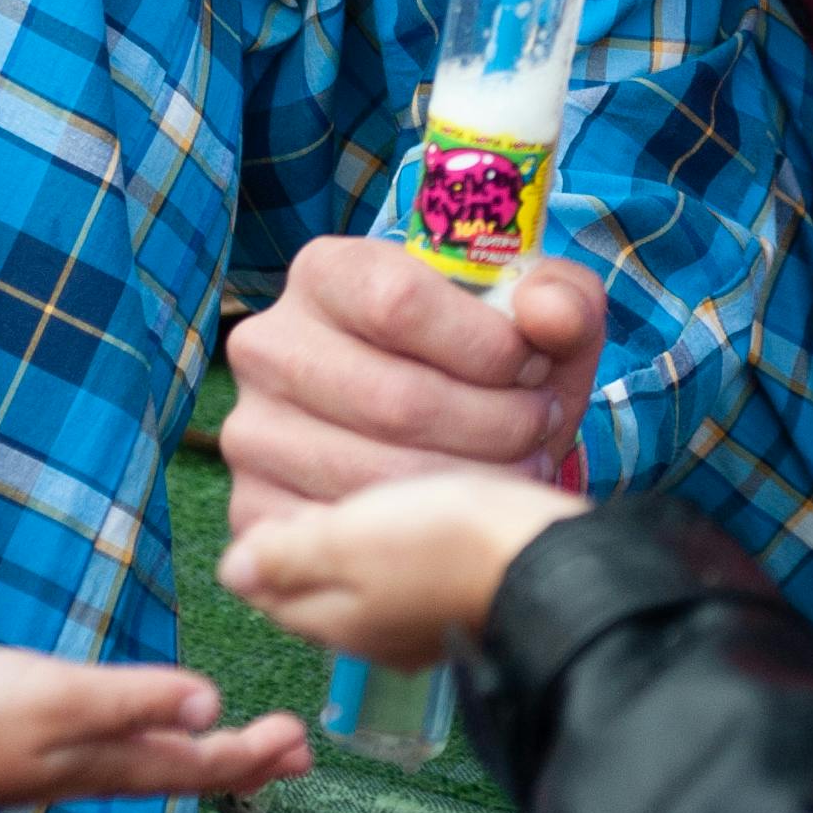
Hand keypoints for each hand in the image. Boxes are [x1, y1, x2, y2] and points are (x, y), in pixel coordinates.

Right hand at [0, 654, 313, 807]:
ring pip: (152, 762)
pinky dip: (149, 739)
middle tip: (296, 750)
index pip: (202, 765)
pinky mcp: (31, 748)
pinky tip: (138, 728)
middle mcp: (96, 769)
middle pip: (185, 769)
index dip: (255, 754)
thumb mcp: (60, 698)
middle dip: (243, 759)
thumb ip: (133, 701)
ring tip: (238, 741)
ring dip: (203, 752)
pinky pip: (114, 750)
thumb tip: (210, 705)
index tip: (301, 739)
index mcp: (112, 760)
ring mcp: (63, 763)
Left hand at [216, 470, 583, 668]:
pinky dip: (402, 551)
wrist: (550, 561)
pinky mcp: (461, 607)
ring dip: (356, 546)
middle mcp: (371, 637)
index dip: (264, 542)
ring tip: (368, 498)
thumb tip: (230, 572)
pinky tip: (420, 521)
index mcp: (333, 621)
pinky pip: (410, 579)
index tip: (279, 496)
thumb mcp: (350, 539)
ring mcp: (419, 628)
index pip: (268, 588)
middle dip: (306, 547)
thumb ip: (287, 557)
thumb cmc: (447, 544)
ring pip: (364, 583)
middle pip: (314, 589)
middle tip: (318, 493)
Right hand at [221, 239, 606, 529]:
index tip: (534, 368)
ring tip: (516, 470)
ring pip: (376, 476)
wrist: (441, 441)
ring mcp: (251, 433)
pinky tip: (458, 515)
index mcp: (325, 273)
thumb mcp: (537, 319)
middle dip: (495, 425)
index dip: (486, 346)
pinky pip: (341, 536)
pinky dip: (416, 538)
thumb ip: (561, 298)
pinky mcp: (252, 510)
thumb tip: (546, 313)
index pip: (399, 303)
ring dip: (471, 483)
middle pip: (396, 400)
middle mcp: (267, 346)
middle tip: (539, 430)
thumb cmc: (486, 367)